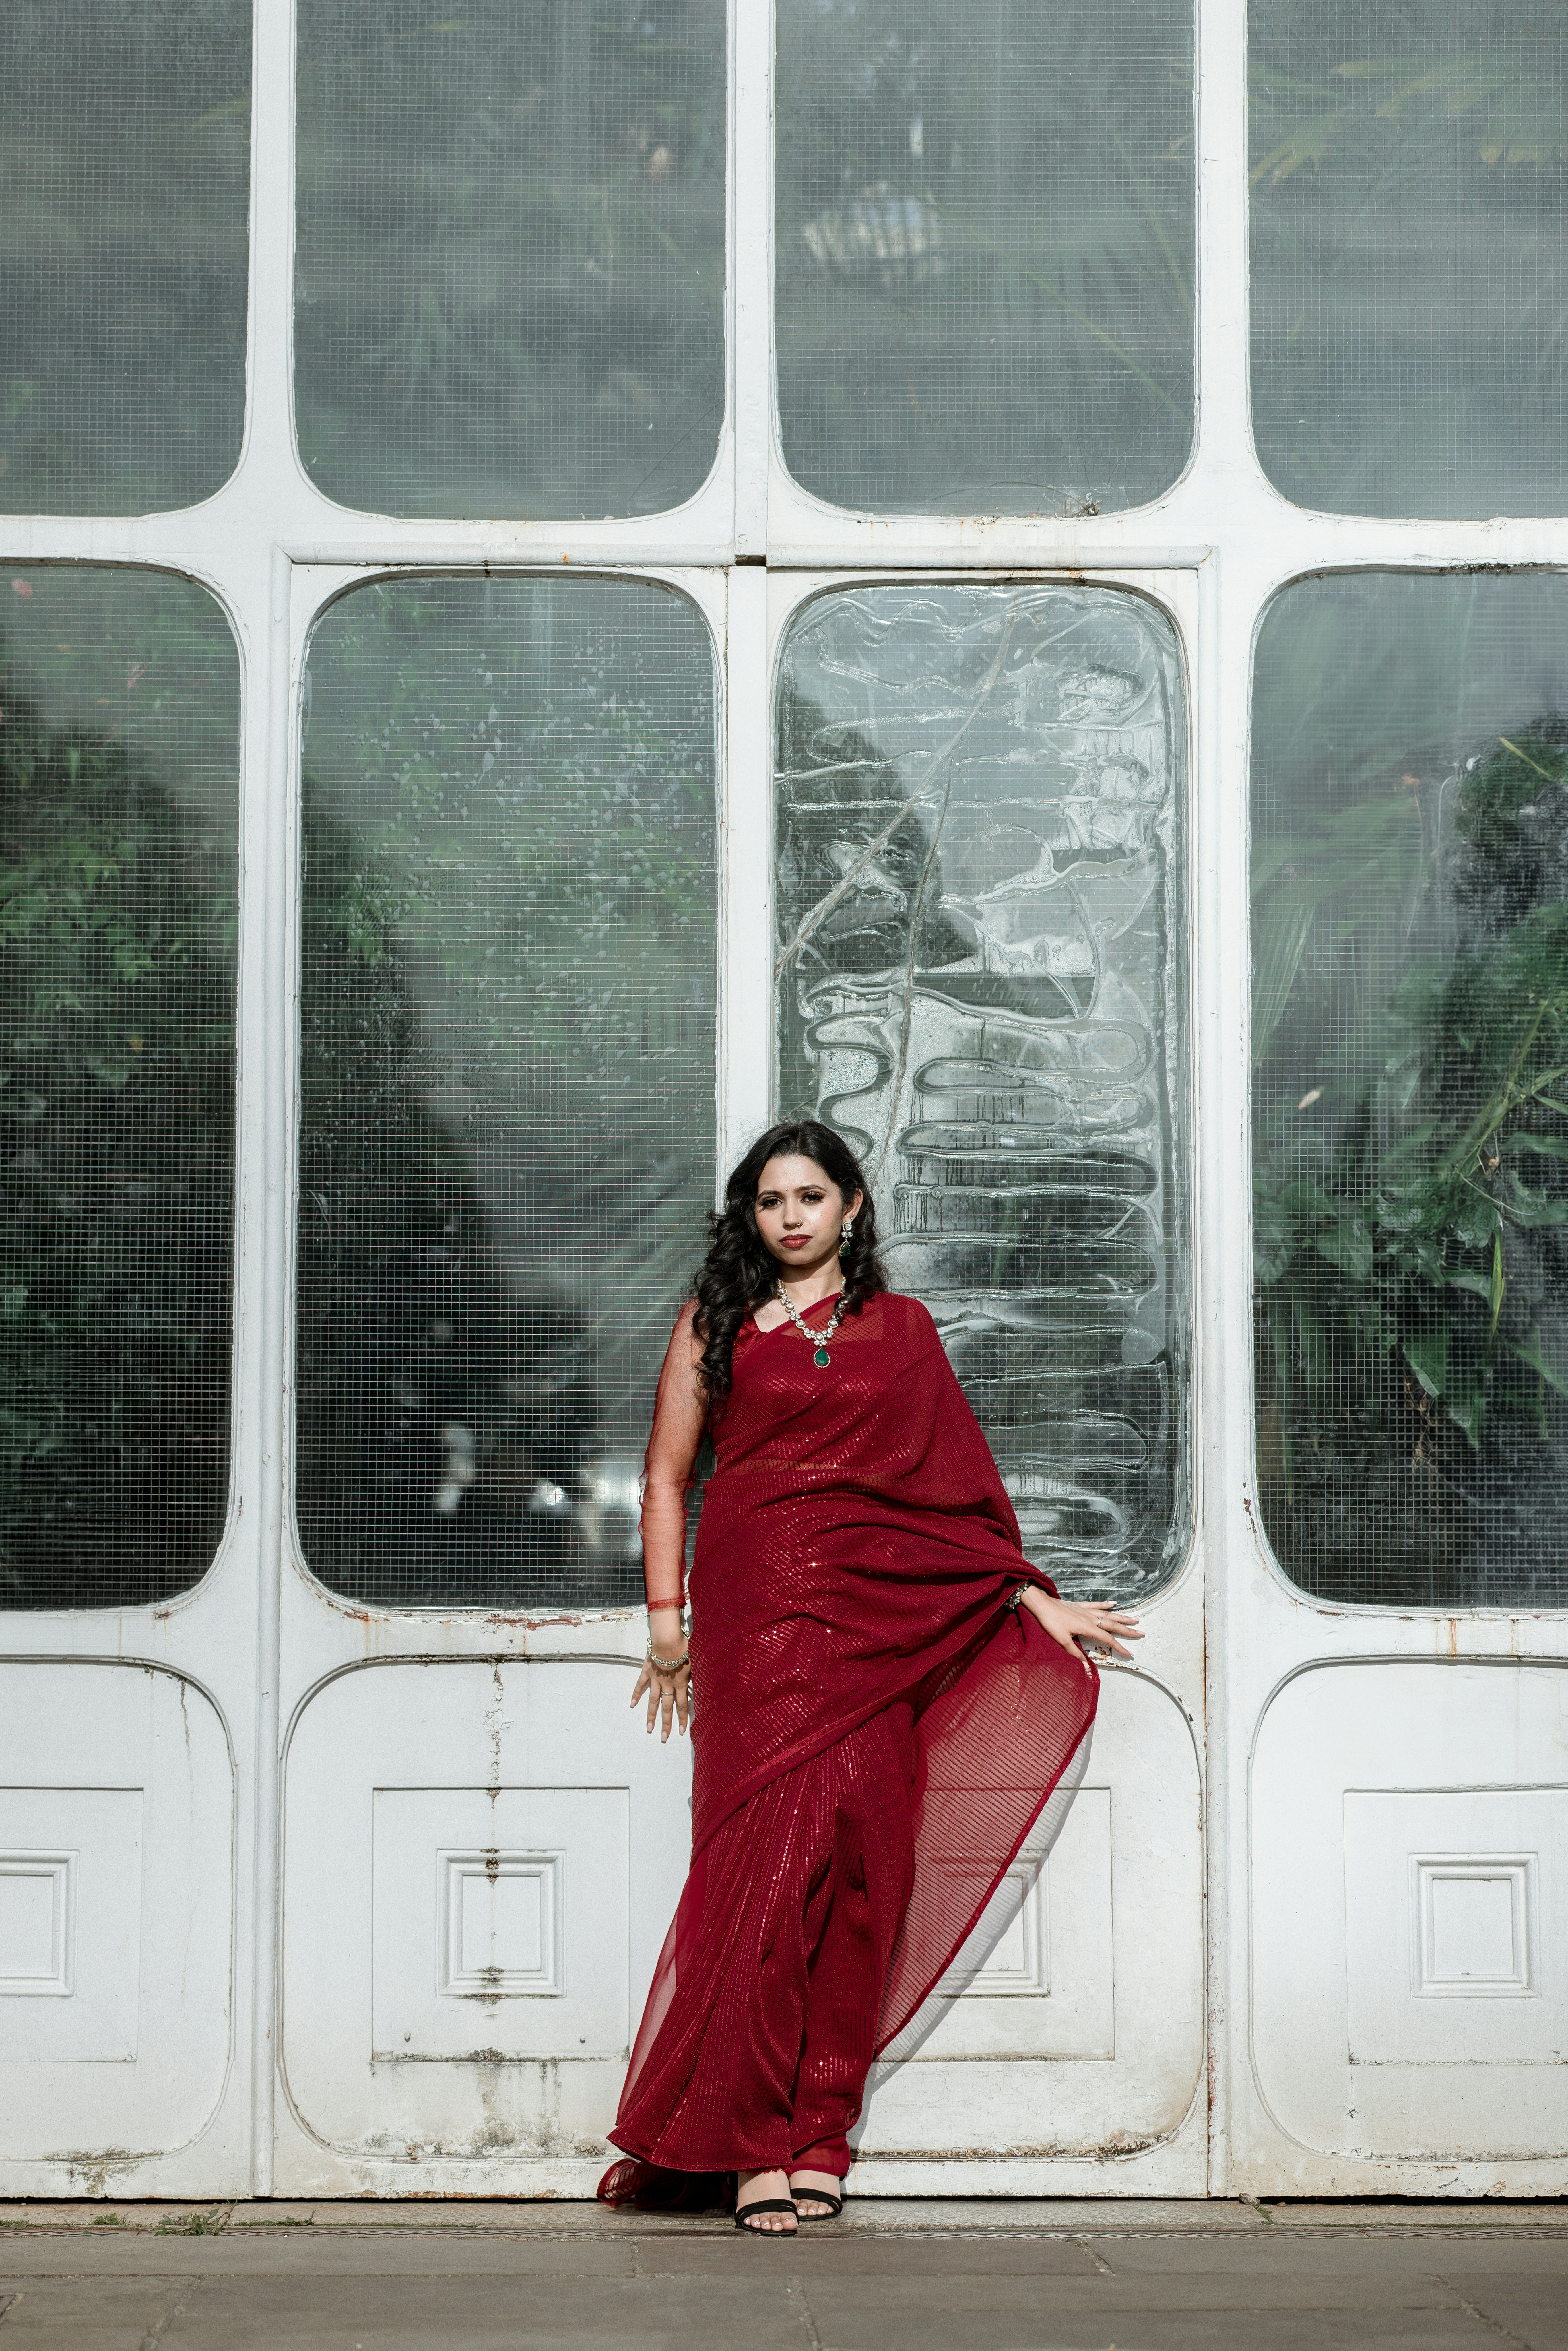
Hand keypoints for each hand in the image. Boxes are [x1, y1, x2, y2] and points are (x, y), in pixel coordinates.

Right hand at [630, 1609, 691, 1742]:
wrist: (667, 1639)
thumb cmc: (685, 1646)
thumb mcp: (697, 1659)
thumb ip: (701, 1671)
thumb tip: (714, 1677)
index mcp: (681, 1682)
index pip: (682, 1705)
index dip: (682, 1719)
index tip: (681, 1732)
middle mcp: (668, 1684)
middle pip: (667, 1707)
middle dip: (666, 1724)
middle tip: (664, 1738)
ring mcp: (656, 1679)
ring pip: (653, 1700)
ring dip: (651, 1715)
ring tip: (649, 1728)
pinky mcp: (647, 1671)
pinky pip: (640, 1684)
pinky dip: (635, 1694)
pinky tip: (632, 1705)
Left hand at [1017, 1588, 1141, 1676]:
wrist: (1041, 1604)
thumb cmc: (1050, 1623)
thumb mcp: (1062, 1641)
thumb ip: (1076, 1654)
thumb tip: (1087, 1669)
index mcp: (1087, 1627)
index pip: (1107, 1639)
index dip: (1119, 1647)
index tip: (1129, 1653)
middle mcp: (1090, 1617)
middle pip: (1113, 1625)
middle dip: (1127, 1630)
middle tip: (1141, 1633)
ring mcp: (1086, 1610)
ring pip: (1108, 1614)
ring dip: (1122, 1617)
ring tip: (1134, 1619)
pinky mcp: (1080, 1605)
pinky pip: (1096, 1604)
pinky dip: (1105, 1604)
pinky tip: (1114, 1603)